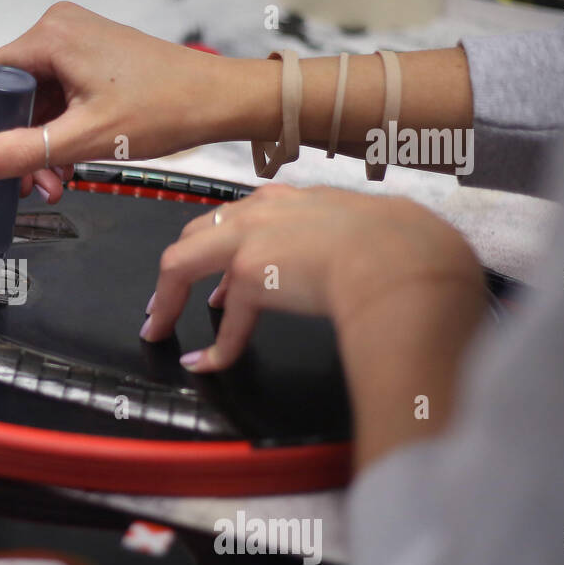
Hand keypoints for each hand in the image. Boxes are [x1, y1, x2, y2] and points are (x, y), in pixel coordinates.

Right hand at [0, 2, 265, 201]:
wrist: (221, 101)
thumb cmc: (168, 106)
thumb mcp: (87, 138)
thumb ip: (22, 153)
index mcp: (50, 35)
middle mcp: (56, 30)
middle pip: (4, 96)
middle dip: (8, 148)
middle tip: (20, 187)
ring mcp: (73, 45)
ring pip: (29, 105)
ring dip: (34, 150)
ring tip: (51, 185)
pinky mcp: (87, 62)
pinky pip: (52, 103)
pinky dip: (53, 138)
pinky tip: (65, 168)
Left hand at [143, 184, 483, 369]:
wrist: (405, 256)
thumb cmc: (404, 245)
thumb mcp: (368, 230)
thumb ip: (344, 243)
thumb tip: (350, 267)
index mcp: (293, 200)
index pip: (240, 217)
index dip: (219, 243)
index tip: (212, 272)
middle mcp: (263, 212)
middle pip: (197, 233)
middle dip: (177, 267)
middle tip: (167, 297)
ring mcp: (251, 240)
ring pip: (182, 263)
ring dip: (167, 300)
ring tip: (158, 326)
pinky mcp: (250, 276)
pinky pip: (226, 323)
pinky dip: (215, 348)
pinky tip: (205, 364)